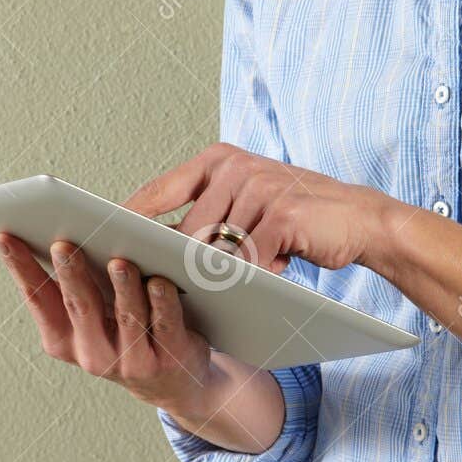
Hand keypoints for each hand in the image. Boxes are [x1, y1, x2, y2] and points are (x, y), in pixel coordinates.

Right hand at [0, 233, 217, 416]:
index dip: (20, 268)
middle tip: (63, 244)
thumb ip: (83, 282)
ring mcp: (130, 361)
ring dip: (122, 287)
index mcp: (65, 338)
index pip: (38, 297)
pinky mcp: (166, 360)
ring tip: (119, 261)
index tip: (4, 236)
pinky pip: (165, 327)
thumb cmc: (129, 332)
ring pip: (126, 317)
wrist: (174, 382)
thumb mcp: (97, 314)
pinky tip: (161, 282)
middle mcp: (92, 353)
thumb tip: (70, 228)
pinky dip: (162, 303)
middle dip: (70, 274)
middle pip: (79, 306)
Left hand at [120, 144, 393, 274]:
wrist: (363, 219)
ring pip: (215, 247)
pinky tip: (241, 298)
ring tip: (197, 302)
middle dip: (170, 262)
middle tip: (146, 289)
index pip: (159, 191)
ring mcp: (259, 187)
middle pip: (185, 228)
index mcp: (218, 159)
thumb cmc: (297, 222)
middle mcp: (235, 166)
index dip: (128, 219)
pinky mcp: (283, 214)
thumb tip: (158, 252)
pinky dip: (244, 282)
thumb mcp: (248, 209)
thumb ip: (208, 219)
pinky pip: (249, 260)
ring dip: (209, 278)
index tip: (98, 243)